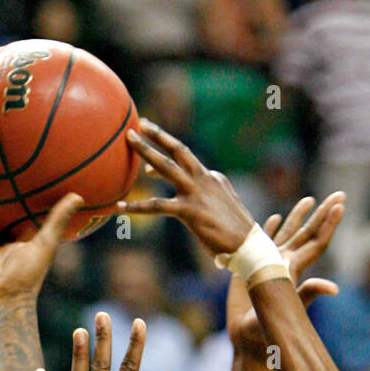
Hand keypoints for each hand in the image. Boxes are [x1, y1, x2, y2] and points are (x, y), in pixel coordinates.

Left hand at [113, 118, 255, 255]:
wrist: (250, 246)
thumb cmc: (238, 233)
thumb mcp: (226, 207)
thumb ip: (212, 199)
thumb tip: (201, 205)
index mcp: (213, 177)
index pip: (187, 162)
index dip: (166, 157)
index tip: (149, 164)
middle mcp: (204, 179)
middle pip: (178, 150)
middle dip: (158, 135)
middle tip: (139, 124)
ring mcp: (196, 193)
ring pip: (166, 167)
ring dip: (146, 151)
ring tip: (128, 141)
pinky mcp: (190, 211)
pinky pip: (157, 206)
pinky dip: (137, 207)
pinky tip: (120, 207)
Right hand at [227, 193, 343, 356]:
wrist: (245, 343)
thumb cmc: (265, 331)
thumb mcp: (287, 311)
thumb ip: (308, 295)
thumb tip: (334, 289)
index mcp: (294, 270)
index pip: (316, 242)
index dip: (329, 223)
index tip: (341, 204)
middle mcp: (285, 265)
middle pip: (307, 233)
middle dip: (322, 213)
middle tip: (339, 194)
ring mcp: (268, 265)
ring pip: (287, 235)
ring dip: (298, 217)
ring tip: (309, 200)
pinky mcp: (251, 269)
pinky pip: (263, 243)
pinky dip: (269, 229)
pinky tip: (273, 219)